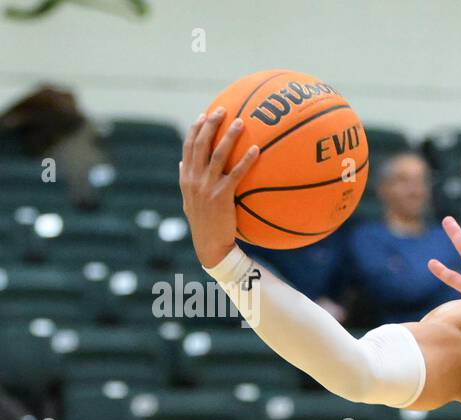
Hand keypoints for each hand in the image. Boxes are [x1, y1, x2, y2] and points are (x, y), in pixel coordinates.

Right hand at [179, 108, 259, 267]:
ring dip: (229, 136)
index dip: (195, 129)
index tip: (204, 114)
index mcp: (186, 178)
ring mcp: (207, 187)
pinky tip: (257, 150)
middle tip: (223, 110)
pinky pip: (236, 173)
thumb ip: (185, 181)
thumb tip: (181, 163)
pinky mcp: (222, 196)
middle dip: (211, 124)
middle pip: (200, 144)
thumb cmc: (203, 223)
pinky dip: (246, 160)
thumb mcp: (189, 201)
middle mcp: (194, 179)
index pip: (188, 147)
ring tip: (241, 122)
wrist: (210, 245)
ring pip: (216, 155)